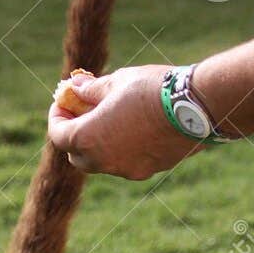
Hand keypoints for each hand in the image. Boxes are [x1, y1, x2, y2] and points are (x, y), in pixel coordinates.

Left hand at [46, 65, 204, 179]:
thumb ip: (91, 90)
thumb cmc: (152, 90)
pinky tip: (134, 129)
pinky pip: (124, 163)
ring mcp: (124, 169)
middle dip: (75, 135)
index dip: (57, 117)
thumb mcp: (117, 81)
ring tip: (111, 119)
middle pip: (76, 155)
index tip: (63, 103)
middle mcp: (102, 161)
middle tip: (82, 113)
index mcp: (88, 138)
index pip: (58, 135)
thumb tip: (75, 88)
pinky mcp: (147, 171)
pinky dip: (121, 150)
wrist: (196, 107)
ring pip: (101, 162)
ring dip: (99, 144)